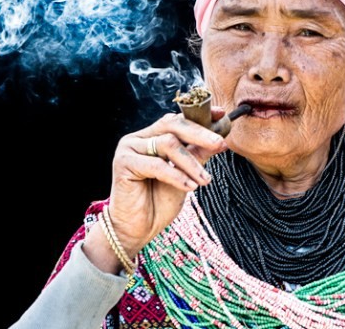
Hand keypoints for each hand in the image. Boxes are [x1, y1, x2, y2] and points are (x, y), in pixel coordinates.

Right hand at [107, 107, 227, 256]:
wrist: (137, 230)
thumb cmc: (159, 203)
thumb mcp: (187, 177)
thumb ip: (198, 156)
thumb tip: (220, 140)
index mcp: (151, 137)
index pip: (177, 120)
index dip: (199, 116)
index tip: (221, 115)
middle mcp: (138, 138)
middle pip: (171, 124)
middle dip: (199, 133)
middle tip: (220, 143)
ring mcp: (129, 148)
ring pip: (167, 143)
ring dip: (191, 162)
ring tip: (205, 180)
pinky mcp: (123, 163)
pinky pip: (157, 164)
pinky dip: (177, 176)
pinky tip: (190, 187)